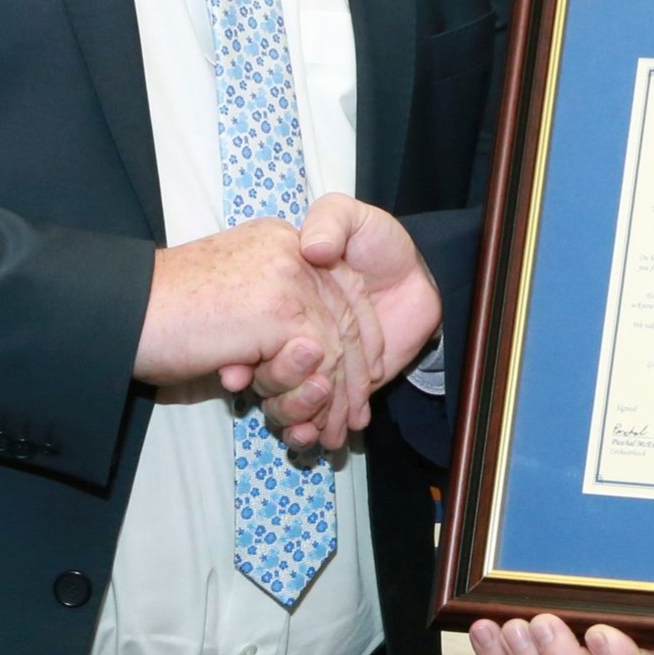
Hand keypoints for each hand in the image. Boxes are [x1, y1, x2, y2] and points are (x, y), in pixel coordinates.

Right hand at [133, 219, 373, 448]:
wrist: (121, 313)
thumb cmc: (163, 316)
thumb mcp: (230, 301)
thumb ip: (268, 315)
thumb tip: (306, 355)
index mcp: (279, 241)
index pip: (341, 288)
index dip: (354, 338)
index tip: (354, 382)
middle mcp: (290, 250)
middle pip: (346, 315)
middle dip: (353, 376)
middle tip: (350, 422)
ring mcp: (287, 277)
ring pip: (335, 343)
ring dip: (335, 399)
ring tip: (329, 435)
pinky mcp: (278, 309)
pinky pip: (317, 361)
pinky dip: (315, 401)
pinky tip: (310, 427)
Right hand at [224, 194, 439, 450]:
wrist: (418, 276)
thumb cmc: (379, 242)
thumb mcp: (349, 216)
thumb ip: (331, 222)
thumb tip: (313, 250)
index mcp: (286, 290)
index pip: (270, 329)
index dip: (253, 353)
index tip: (235, 374)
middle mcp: (292, 327)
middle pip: (278, 368)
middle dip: (280, 392)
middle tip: (294, 400)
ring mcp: (309, 357)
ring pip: (289, 396)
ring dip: (296, 416)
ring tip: (311, 428)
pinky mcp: (331, 382)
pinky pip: (313, 412)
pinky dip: (312, 428)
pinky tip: (315, 438)